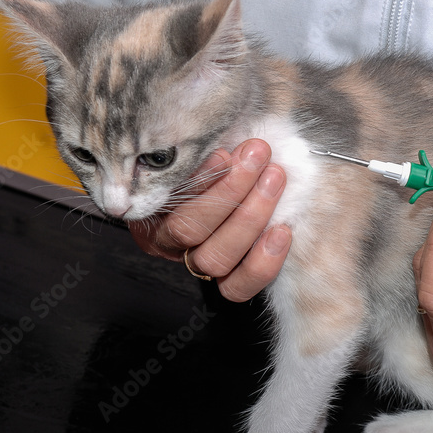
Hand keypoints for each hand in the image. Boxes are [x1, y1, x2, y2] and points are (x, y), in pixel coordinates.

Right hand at [129, 139, 291, 301]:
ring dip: (251, 218)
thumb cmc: (214, 158)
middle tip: (258, 155)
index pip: (167, 199)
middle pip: (189, 229)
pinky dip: (263, 261)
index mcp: (149, 208)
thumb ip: (203, 149)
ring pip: (215, 259)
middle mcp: (168, 242)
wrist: (243, 185)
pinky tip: (282, 230)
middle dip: (230, 190)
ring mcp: (197, 264)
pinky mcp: (227, 283)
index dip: (199, 179)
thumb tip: (220, 146)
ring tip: (275, 178)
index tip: (224, 153)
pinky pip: (238, 287)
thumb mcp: (203, 149)